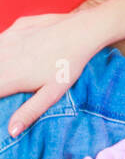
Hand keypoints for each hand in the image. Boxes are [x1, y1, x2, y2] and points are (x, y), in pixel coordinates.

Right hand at [0, 12, 99, 133]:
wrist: (82, 31)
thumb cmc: (68, 65)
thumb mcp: (52, 93)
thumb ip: (29, 111)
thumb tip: (11, 132)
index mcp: (9, 76)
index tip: (6, 94)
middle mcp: (4, 56)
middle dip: (1, 79)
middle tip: (15, 82)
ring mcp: (9, 39)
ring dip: (2, 64)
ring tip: (19, 71)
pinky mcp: (16, 27)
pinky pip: (3, 39)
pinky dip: (5, 49)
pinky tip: (17, 54)